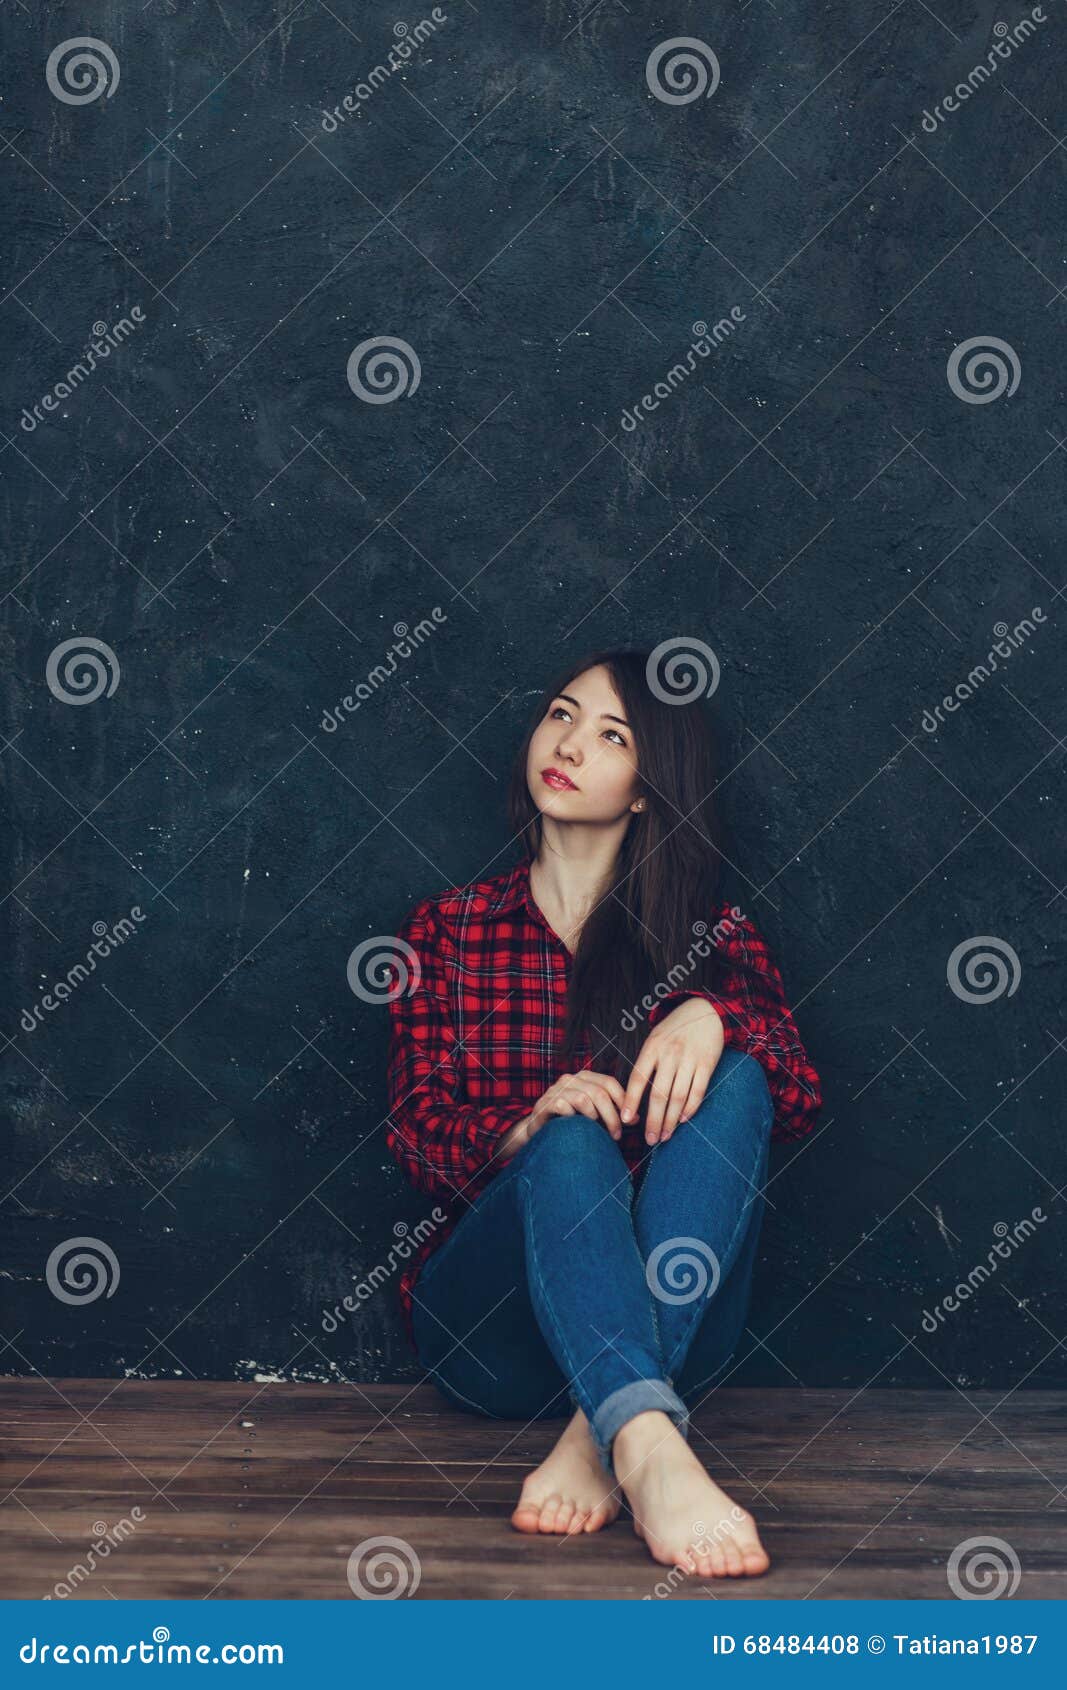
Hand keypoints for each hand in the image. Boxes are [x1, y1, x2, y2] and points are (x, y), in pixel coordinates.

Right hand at [500, 1069, 627, 1161]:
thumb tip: (637, 1118)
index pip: (609, 1083)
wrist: (539, 1130)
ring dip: (595, 1118)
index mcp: (585, 1078)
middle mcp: (570, 1079)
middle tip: (617, 1135)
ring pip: (584, 1098)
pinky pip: (564, 1106)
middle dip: (612, 1116)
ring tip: (598, 1133)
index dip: (623, 1101)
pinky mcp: (545, 1102)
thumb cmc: (571, 1122)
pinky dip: (574, 1118)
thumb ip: (613, 1112)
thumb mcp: (594, 1114)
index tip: (632, 1121)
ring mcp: (556, 1090)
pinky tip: (576, 1127)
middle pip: (599, 1092)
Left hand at [621, 998, 724, 1145]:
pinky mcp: (707, 1063)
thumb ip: (646, 1063)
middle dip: (653, 1120)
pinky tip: (683, 1120)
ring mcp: (689, 1059)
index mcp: (652, 1048)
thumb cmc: (674, 1030)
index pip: (638, 1078)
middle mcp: (669, 1054)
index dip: (631, 1101)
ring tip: (665, 1136)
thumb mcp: (655, 1039)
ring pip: (678, 1096)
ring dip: (671, 1120)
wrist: (704, 1011)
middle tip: (649, 1139)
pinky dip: (690, 1108)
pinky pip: (698, 1091)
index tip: (625, 1120)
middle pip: (659, 1094)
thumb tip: (633, 1096)